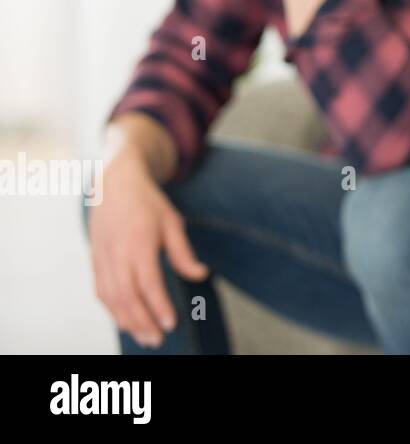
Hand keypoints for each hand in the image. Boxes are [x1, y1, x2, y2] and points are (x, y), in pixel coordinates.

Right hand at [87, 145, 209, 347]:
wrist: (114, 184)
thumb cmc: (148, 203)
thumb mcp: (173, 222)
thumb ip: (183, 253)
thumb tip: (201, 275)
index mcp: (140, 242)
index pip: (148, 282)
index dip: (158, 305)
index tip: (171, 323)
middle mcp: (117, 253)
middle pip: (127, 296)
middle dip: (142, 321)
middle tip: (157, 340)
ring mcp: (102, 257)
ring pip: (110, 298)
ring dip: (126, 321)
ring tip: (143, 337)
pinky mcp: (94, 260)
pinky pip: (100, 291)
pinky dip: (111, 310)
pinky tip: (125, 321)